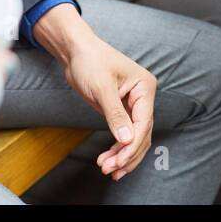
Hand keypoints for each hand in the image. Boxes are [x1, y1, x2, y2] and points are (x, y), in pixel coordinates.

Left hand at [32, 6, 155, 180]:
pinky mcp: (120, 110)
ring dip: (122, 155)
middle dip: (127, 154)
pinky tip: (108, 159)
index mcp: (145, 88)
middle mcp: (142, 97)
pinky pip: (124, 134)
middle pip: (142, 134)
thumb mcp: (101, 87)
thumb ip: (115, 114)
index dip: (132, 146)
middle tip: (110, 170)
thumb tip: (127, 140)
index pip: (143, 123)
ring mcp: (132, 105)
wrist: (75, 51)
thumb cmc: (89, 60)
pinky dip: (117, 148)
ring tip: (107, 169)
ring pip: (134, 138)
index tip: (119, 162)